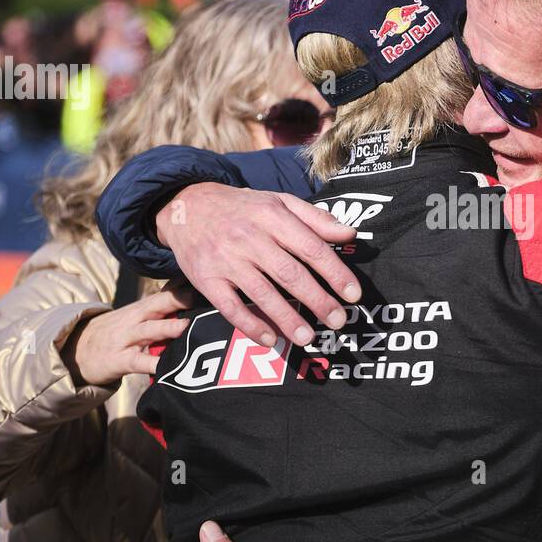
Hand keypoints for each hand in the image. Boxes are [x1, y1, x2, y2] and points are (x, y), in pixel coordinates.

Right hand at [60, 283, 194, 386]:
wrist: (76, 350)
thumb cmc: (117, 333)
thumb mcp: (136, 316)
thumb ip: (160, 308)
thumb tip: (190, 294)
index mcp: (143, 308)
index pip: (166, 293)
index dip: (185, 288)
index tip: (208, 283)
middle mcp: (135, 319)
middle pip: (158, 304)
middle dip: (178, 299)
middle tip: (202, 297)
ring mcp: (126, 339)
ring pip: (149, 330)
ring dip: (168, 328)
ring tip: (186, 326)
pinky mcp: (119, 360)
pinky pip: (139, 362)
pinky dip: (154, 365)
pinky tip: (168, 368)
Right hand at [155, 183, 361, 346]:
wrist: (187, 207)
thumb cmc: (244, 208)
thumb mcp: (279, 201)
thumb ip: (315, 219)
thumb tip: (350, 234)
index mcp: (273, 217)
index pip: (311, 247)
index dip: (335, 272)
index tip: (353, 295)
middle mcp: (250, 238)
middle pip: (290, 274)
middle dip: (317, 300)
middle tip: (339, 321)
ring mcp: (226, 260)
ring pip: (261, 294)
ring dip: (287, 318)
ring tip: (309, 338)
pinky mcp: (206, 279)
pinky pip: (230, 307)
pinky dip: (250, 325)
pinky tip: (269, 339)